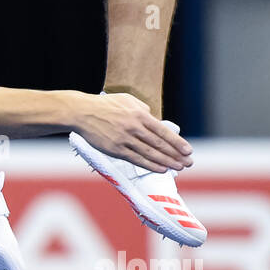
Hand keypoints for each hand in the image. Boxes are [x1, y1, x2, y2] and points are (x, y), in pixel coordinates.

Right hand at [70, 92, 192, 172]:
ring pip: (150, 154)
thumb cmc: (105, 105)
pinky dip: (150, 165)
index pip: (163, 131)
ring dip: (167, 162)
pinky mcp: (115, 149)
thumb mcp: (126, 100)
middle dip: (176, 155)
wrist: (81, 112)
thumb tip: (155, 120)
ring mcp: (124, 139)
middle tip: (188, 163)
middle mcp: (133, 127)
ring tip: (178, 168)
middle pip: (159, 144)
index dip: (177, 142)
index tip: (188, 151)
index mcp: (139, 114)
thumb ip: (142, 109)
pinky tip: (161, 169)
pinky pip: (136, 159)